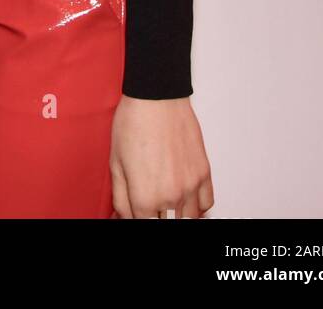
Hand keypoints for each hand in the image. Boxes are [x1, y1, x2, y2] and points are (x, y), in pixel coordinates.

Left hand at [110, 95, 213, 217]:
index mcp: (145, 197)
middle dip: (155, 214)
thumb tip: (124, 216)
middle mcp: (171, 196)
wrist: (156, 98)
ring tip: (165, 197)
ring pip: (189, 218)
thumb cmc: (133, 123)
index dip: (137, 216)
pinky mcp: (204, 174)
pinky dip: (196, 205)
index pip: (143, 224)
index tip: (136, 209)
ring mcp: (190, 186)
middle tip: (149, 198)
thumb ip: (120, 198)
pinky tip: (184, 195)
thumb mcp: (115, 163)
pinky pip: (206, 203)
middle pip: (167, 223)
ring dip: (176, 212)